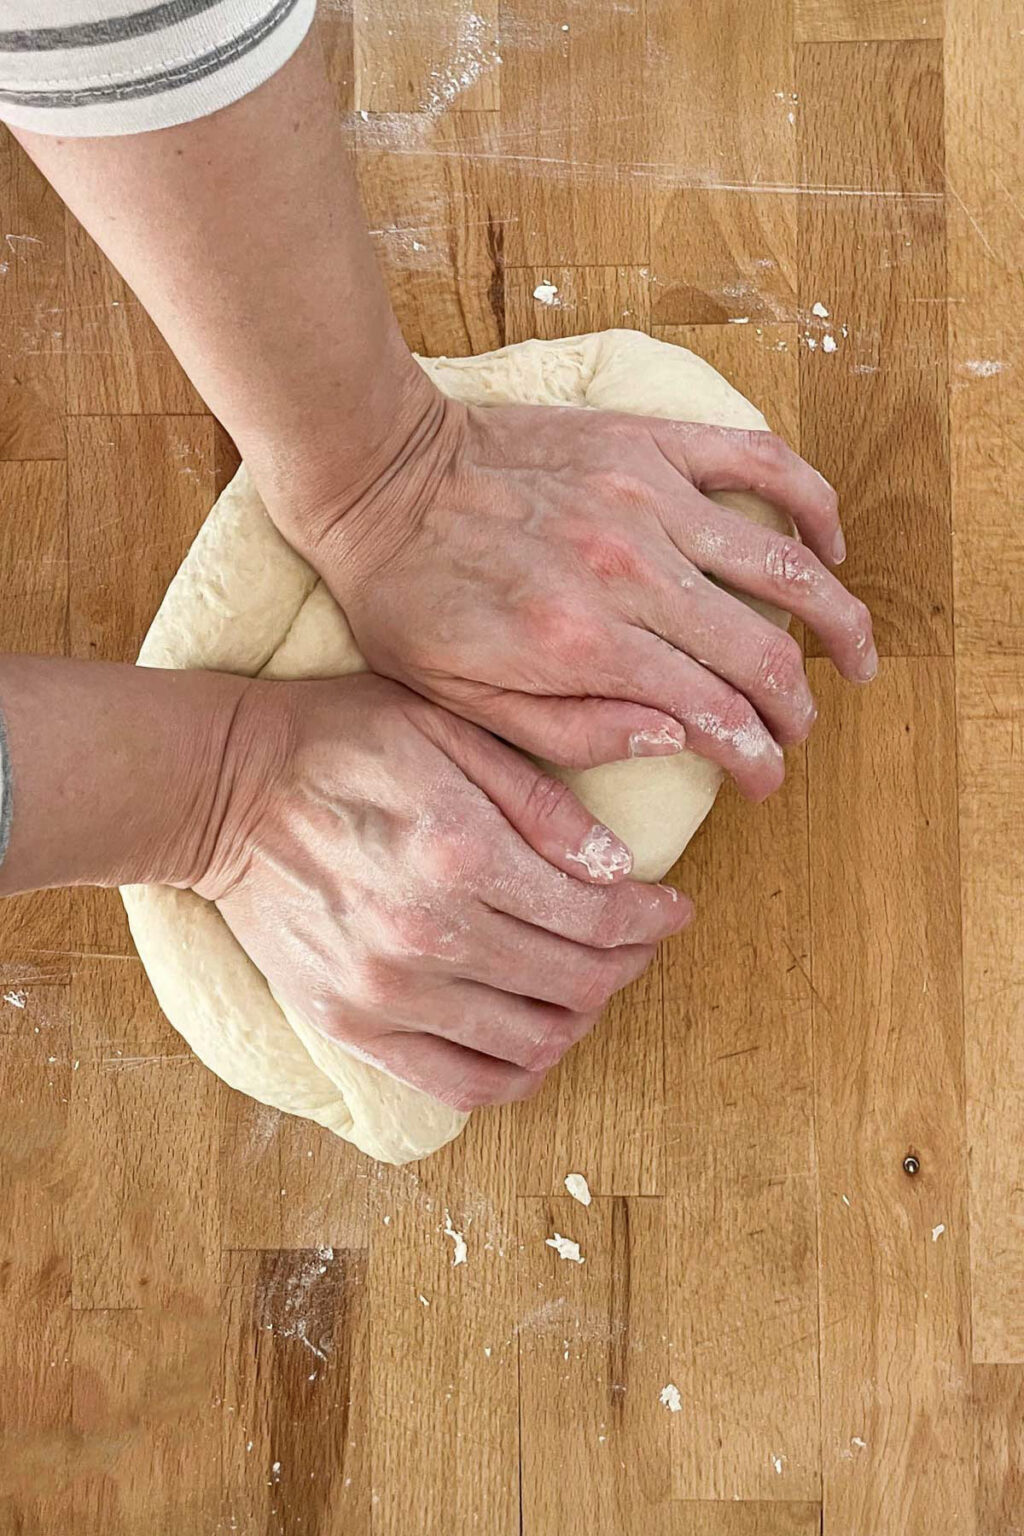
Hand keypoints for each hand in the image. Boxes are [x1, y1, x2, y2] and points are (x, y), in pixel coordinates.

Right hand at [195, 674, 689, 1109]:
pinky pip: (463, 1084)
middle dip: (630, 964)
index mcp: (463, 852)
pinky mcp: (352, 1024)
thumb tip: (619, 867)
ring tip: (590, 980)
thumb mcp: (447, 728)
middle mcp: (431, 933)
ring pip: (533, 1041)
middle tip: (640, 939)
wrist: (223, 792)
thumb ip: (538, 800)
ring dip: (583, 1017)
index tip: (672, 908)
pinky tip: (536, 1036)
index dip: (653, 919)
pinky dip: (519, 1072)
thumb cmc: (340, 741)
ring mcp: (387, 991)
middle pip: (577, 983)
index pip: (598, 916)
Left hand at [288, 396, 876, 800]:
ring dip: (835, 615)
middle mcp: (632, 572)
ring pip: (783, 562)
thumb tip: (680, 737)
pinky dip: (807, 501)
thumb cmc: (409, 599)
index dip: (757, 758)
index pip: (715, 714)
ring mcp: (647, 498)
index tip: (765, 780)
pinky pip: (756, 461)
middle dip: (798, 707)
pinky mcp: (646, 442)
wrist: (375, 478)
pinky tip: (827, 542)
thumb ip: (576, 729)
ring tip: (855, 653)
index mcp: (586, 646)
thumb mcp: (465, 700)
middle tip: (801, 733)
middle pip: (763, 651)